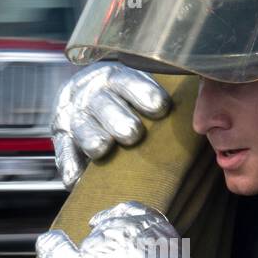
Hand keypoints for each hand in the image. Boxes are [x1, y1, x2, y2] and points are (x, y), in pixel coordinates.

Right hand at [51, 63, 171, 189]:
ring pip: (81, 126)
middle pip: (102, 104)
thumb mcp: (136, 88)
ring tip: (103, 148)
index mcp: (114, 78)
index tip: (160, 108)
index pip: (127, 80)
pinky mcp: (61, 137)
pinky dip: (69, 164)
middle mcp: (91, 94)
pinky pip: (63, 150)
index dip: (143, 92)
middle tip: (133, 134)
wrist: (80, 96)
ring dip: (92, 137)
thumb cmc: (122, 100)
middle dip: (117, 118)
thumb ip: (158, 99)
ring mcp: (73, 115)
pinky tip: (76, 178)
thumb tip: (197, 113)